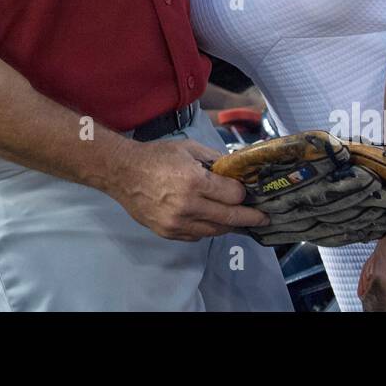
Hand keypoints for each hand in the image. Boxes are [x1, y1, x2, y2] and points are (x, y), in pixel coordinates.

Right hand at [107, 137, 268, 240]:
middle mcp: (188, 205)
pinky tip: (212, 221)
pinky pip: (196, 236)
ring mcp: (177, 223)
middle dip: (249, 217)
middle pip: (229, 218)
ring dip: (229, 226)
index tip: (247, 192)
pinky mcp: (168, 232)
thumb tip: (235, 171)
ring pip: (214, 231)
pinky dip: (207, 229)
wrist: (122, 172)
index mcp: (194, 181)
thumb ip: (214, 160)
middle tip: (263, 218)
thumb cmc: (156, 156)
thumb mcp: (188, 148)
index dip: (243, 193)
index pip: (232, 195)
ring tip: (239, 221)